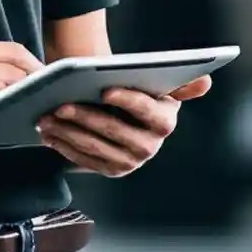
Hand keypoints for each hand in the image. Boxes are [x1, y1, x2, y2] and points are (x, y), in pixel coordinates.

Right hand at [0, 41, 42, 159]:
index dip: (36, 65)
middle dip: (34, 84)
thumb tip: (33, 86)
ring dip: (21, 100)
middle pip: (12, 66)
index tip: (51, 83)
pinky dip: (2, 112)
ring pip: (2, 83)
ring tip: (36, 113)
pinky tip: (13, 122)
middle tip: (49, 100)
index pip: (13, 50)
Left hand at [36, 75, 211, 176]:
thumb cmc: (137, 91)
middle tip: (59, 104)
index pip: (147, 111)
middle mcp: (150, 146)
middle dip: (85, 116)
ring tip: (45, 116)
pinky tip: (48, 132)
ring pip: (94, 145)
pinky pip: (82, 159)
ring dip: (67, 131)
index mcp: (165, 121)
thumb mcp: (158, 83)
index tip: (106, 89)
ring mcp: (129, 161)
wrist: (120, 111)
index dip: (128, 100)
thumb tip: (206, 82)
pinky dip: (63, 144)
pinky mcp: (109, 170)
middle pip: (114, 130)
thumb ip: (181, 82)